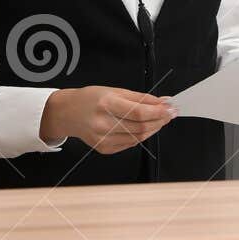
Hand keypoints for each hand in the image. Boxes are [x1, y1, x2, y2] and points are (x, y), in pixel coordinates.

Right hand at [39, 87, 175, 153]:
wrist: (68, 113)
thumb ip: (140, 98)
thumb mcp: (115, 91)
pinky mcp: (105, 148)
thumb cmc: (90, 99)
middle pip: (141, 127)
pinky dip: (141, 136)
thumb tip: (162, 102)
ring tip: (160, 120)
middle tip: (170, 114)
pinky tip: (144, 127)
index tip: (170, 108)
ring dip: (154, 129)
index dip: (159, 112)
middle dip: (160, 121)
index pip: (139, 113)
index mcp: (106, 105)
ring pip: (138, 138)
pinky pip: (130, 144)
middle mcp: (104, 124)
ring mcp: (103, 139)